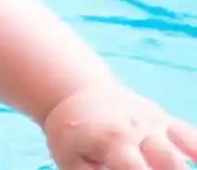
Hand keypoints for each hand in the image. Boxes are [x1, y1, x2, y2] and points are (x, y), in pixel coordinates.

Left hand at [44, 84, 196, 168]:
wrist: (79, 93)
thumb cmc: (72, 134)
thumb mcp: (71, 158)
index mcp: (112, 140)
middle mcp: (138, 129)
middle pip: (168, 161)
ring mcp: (156, 123)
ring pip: (185, 144)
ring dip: (184, 165)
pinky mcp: (166, 121)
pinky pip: (190, 134)